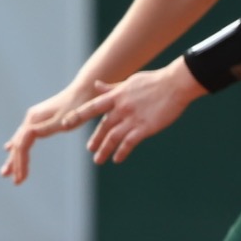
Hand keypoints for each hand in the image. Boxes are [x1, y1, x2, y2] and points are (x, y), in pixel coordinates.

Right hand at [0, 81, 96, 184]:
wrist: (84, 91)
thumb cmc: (77, 107)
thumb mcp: (64, 120)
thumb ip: (46, 128)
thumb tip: (29, 135)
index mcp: (33, 120)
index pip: (21, 146)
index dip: (20, 163)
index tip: (21, 179)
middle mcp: (31, 119)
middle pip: (18, 145)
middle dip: (15, 164)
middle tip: (14, 181)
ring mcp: (34, 118)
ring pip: (19, 141)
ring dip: (14, 157)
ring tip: (6, 171)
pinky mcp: (40, 119)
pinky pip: (25, 136)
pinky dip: (18, 146)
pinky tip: (10, 149)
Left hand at [70, 63, 206, 165]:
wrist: (175, 84)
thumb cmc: (155, 81)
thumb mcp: (130, 81)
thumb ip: (112, 88)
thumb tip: (96, 85)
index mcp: (116, 95)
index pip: (92, 107)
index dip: (77, 116)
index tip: (65, 124)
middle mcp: (121, 108)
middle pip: (103, 126)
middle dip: (95, 139)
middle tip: (90, 149)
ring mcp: (132, 118)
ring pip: (113, 137)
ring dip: (104, 149)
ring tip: (99, 159)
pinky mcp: (144, 127)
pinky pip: (129, 143)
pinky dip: (121, 152)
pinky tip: (117, 159)